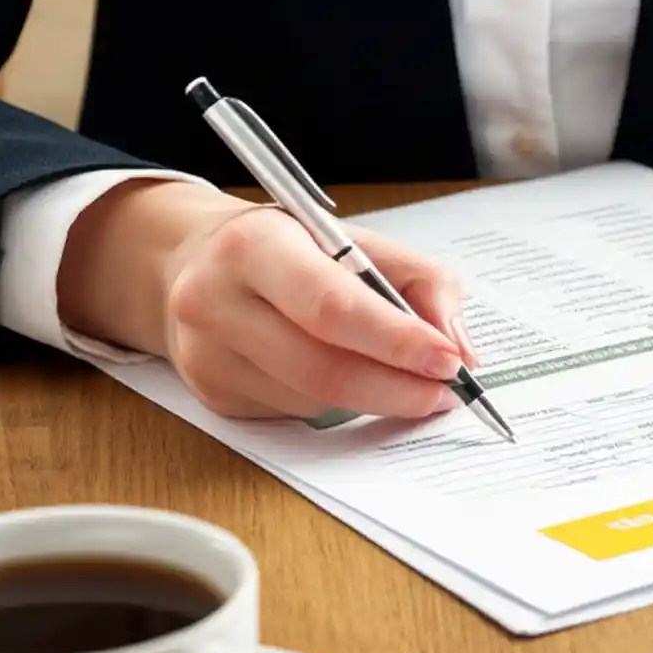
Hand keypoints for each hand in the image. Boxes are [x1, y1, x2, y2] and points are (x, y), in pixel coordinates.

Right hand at [59, 181, 478, 419]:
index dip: (397, 341)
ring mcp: (208, 354)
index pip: (333, 307)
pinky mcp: (213, 394)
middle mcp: (218, 300)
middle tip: (446, 394)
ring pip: (314, 401)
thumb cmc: (289, 248)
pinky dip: (339, 404)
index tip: (449, 362)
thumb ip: (422, 282)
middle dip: (398, 389)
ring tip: (410, 384)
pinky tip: (352, 379)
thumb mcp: (355, 239)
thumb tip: (459, 348)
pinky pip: (295, 414)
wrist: (193, 261)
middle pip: (323, 369)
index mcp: (257, 246)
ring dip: (376, 399)